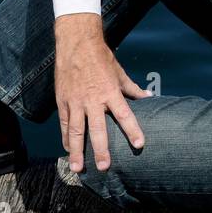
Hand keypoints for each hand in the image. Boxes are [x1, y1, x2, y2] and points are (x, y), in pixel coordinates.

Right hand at [54, 13, 151, 173]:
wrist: (76, 43)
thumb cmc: (101, 58)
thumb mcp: (119, 72)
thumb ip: (132, 88)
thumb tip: (149, 97)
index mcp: (110, 92)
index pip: (124, 114)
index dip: (133, 130)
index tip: (139, 144)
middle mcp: (92, 100)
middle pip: (97, 129)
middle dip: (100, 149)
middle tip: (104, 167)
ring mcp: (75, 101)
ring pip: (76, 131)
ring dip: (76, 151)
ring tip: (78, 168)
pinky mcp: (62, 100)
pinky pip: (64, 123)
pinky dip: (65, 138)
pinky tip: (67, 150)